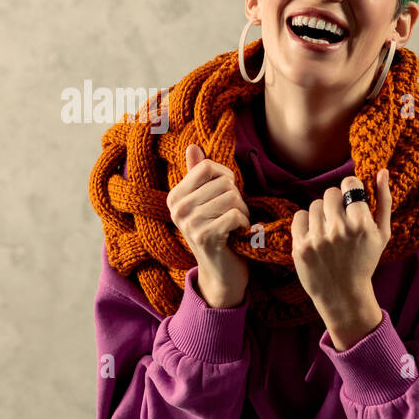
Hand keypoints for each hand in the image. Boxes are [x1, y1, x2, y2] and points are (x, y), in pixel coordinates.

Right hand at [167, 144, 250, 307]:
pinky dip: (244, 223)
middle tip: (232, 215)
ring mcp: (189, 223)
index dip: (226, 177)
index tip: (227, 194)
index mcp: (175, 196)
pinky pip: (235, 215)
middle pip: (223, 183)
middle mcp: (177, 208)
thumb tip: (193, 146)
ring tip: (234, 224)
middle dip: (237, 198)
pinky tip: (237, 233)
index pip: (207, 167)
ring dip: (242, 211)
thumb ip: (198, 175)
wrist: (221, 272)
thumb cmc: (218, 231)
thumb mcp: (206, 202)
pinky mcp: (205, 237)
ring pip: (231, 198)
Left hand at [291, 169, 391, 317]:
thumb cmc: (365, 261)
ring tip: (329, 231)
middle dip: (336, 203)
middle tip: (341, 220)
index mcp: (361, 224)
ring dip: (322, 214)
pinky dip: (307, 223)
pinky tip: (316, 236)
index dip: (351, 189)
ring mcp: (317, 238)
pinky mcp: (300, 246)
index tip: (351, 201)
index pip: (350, 184)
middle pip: (331, 192)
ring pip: (314, 204)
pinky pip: (300, 216)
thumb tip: (382, 171)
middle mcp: (338, 229)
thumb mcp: (382, 234)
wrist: (343, 294)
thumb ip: (384, 201)